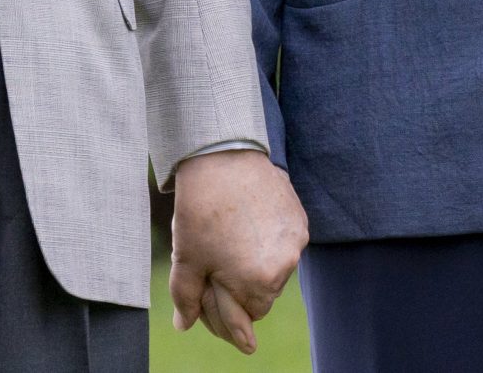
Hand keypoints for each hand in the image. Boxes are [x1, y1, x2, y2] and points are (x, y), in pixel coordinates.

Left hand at [167, 149, 307, 354]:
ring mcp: (295, 242)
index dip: (220, 315)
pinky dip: (264, 245)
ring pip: (271, 272)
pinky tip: (245, 227)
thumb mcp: (185, 258)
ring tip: (226, 243)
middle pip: (260, 298)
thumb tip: (183, 325)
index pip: (244, 319)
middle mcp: (284, 266)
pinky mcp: (299, 219)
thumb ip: (187, 298)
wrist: (222, 156)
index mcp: (257, 283)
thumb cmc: (201, 209)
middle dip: (236, 292)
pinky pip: (282, 246)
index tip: (205, 303)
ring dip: (251, 268)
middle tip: (211, 272)